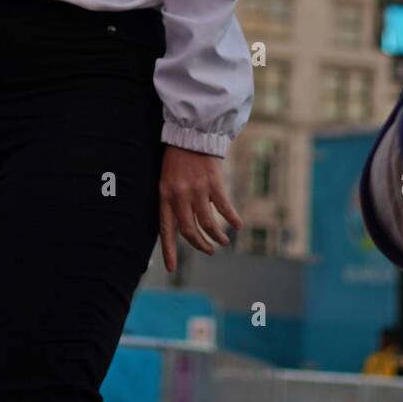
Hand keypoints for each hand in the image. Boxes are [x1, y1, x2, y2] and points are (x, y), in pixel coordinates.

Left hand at [159, 145, 242, 271]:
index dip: (168, 251)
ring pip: (207, 223)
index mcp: (165, 196)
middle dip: (200, 245)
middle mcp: (180, 195)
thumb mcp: (167, 180)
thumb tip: (180, 224)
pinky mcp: (214, 182)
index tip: (171, 268)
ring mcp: (197, 189)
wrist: (192, 133)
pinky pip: (224, 208)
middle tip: (208, 250)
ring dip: (216, 236)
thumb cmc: (178, 158)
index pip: (166, 229)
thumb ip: (172, 201)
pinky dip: (232, 219)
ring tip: (223, 241)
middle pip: (189, 230)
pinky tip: (237, 224)